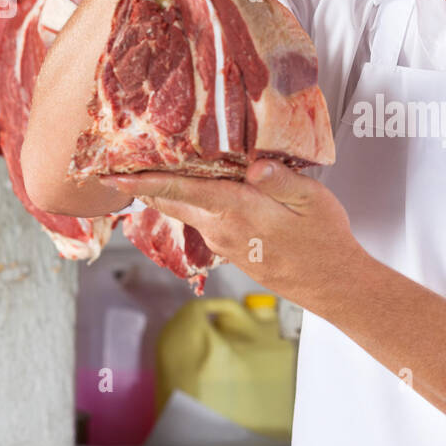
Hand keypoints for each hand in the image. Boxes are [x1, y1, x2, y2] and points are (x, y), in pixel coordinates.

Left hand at [101, 160, 361, 313]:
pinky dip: (195, 201)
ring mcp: (223, 243)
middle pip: (172, 201)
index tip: (112, 176)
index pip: (180, 191)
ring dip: (173, 189)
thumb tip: (254, 165)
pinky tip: (204, 185)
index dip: (144, 181)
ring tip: (161, 161)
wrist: (333, 285)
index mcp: (238, 211)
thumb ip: (279, 180)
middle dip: (145, 181)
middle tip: (121, 160)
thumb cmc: (325, 241)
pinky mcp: (231, 250)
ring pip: (188, 210)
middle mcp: (221, 230)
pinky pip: (205, 219)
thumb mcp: (312, 200)